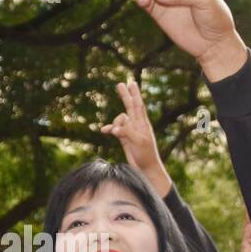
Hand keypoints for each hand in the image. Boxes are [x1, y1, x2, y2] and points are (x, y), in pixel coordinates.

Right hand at [100, 79, 170, 196]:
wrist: (146, 169)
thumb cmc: (146, 155)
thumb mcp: (139, 141)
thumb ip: (127, 131)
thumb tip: (114, 128)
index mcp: (143, 123)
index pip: (138, 105)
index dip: (135, 93)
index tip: (132, 82)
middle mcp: (136, 125)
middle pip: (129, 106)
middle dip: (125, 95)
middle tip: (120, 84)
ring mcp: (130, 131)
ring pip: (119, 120)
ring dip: (115, 124)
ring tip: (116, 134)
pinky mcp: (124, 138)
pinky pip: (114, 130)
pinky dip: (109, 129)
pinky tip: (104, 130)